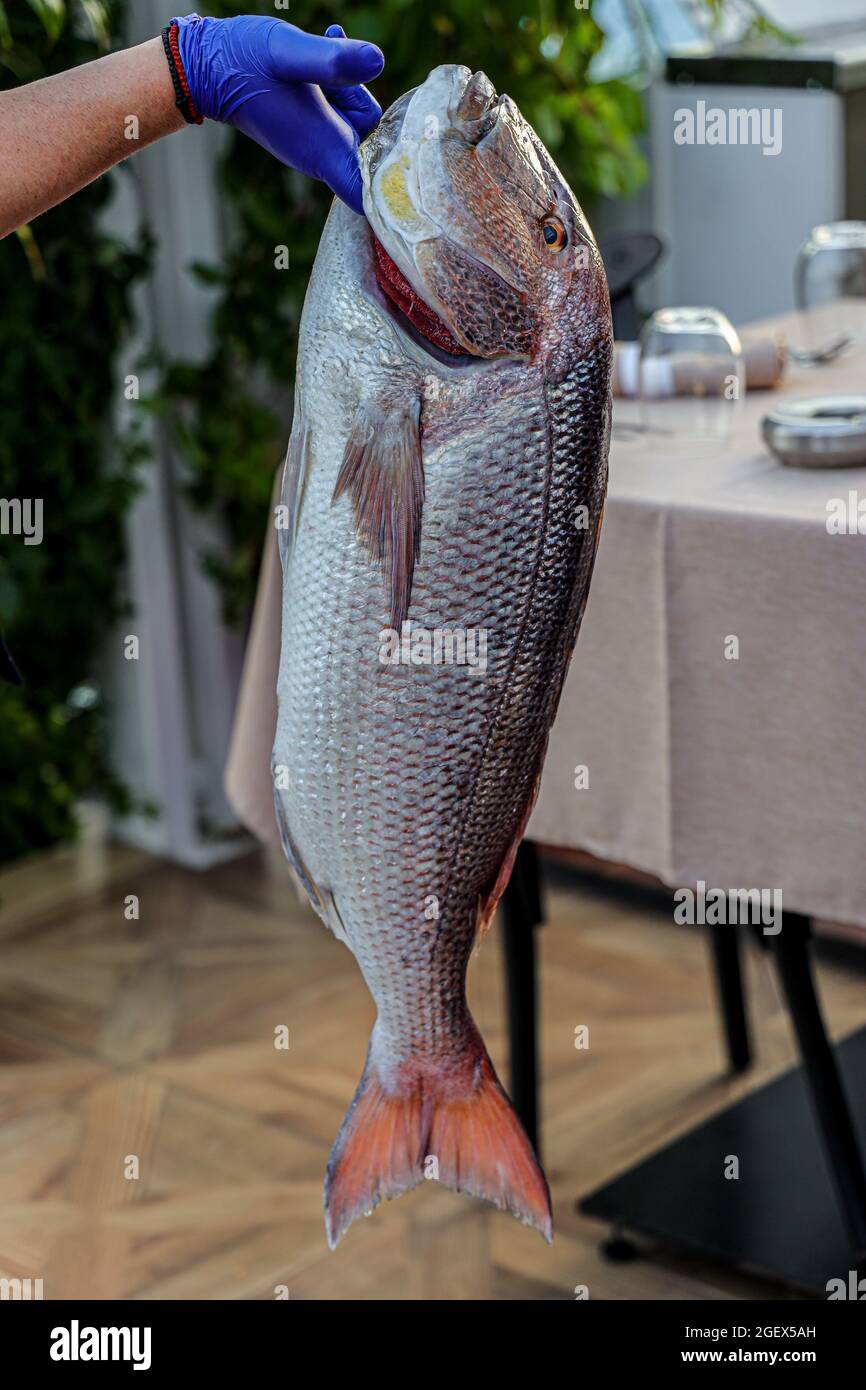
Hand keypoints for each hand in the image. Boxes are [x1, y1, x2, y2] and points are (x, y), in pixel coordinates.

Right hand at [173, 14, 383, 213]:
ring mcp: (316, 144)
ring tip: (322, 54)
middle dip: (367, 104)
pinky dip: (339, 84)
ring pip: (359, 122)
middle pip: (374, 144)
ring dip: (350, 87)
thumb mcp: (290, 52)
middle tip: (334, 70)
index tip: (401, 157)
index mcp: (325, 152)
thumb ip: (333, 60)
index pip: (370, 195)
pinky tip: (330, 42)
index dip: (391, 187)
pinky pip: (340, 111)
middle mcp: (323, 156)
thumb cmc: (242, 61)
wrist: (204, 66)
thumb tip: (378, 60)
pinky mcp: (310, 129)